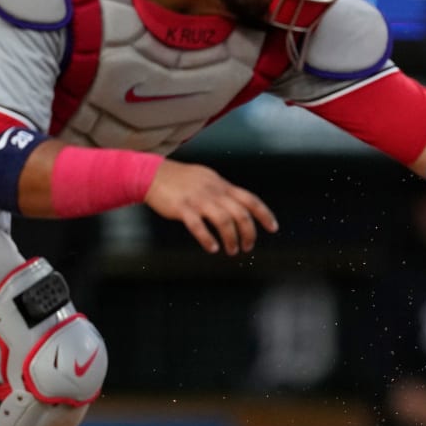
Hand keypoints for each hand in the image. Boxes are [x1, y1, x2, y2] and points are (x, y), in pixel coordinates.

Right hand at [143, 160, 277, 254]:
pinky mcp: (182, 208)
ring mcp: (198, 200)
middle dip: (249, 233)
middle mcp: (214, 192)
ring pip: (223, 221)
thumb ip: (223, 191)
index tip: (273, 228)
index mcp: (222, 186)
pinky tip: (213, 248)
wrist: (152, 174)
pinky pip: (198, 226)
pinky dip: (207, 239)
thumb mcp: (208, 179)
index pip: (250, 200)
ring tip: (232, 250)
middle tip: (248, 246)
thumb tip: (239, 203)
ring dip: (231, 239)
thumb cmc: (181, 179)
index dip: (264, 214)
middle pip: (240, 214)